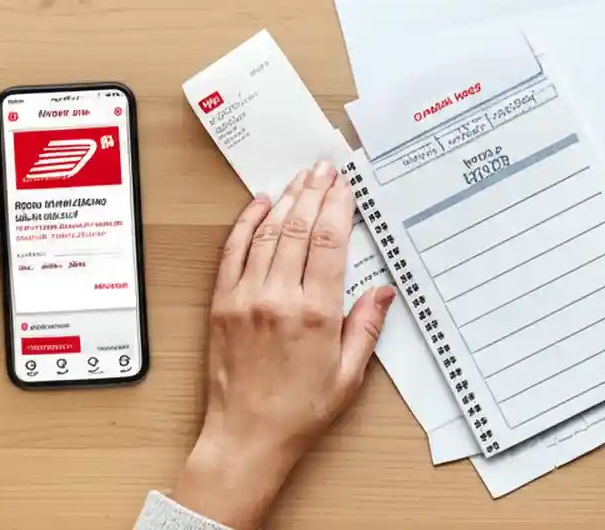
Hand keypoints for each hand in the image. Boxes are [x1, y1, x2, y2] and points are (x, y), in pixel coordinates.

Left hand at [171, 160, 395, 529]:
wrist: (246, 438)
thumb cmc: (299, 412)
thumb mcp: (349, 375)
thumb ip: (365, 326)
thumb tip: (383, 290)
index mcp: (315, 314)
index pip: (328, 244)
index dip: (338, 208)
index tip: (344, 187)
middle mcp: (278, 299)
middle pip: (298, 230)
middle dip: (314, 193)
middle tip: (324, 168)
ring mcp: (246, 299)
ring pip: (268, 234)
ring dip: (286, 201)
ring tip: (301, 178)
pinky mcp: (222, 305)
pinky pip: (233, 253)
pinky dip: (246, 224)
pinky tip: (260, 205)